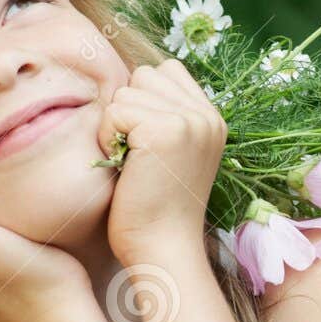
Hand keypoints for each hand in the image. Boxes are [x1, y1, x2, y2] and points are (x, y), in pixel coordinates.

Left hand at [97, 59, 225, 264]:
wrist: (162, 249)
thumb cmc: (153, 209)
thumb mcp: (170, 155)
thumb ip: (163, 116)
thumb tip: (131, 84)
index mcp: (211, 119)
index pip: (166, 72)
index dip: (143, 100)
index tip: (144, 144)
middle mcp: (206, 116)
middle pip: (145, 75)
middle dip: (129, 110)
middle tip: (137, 155)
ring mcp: (189, 121)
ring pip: (127, 91)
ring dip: (116, 126)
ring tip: (131, 163)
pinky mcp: (164, 130)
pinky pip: (114, 112)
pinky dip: (109, 139)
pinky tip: (124, 168)